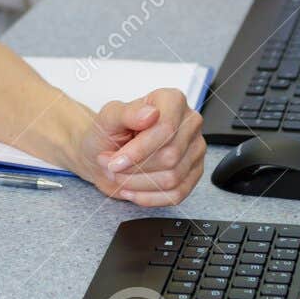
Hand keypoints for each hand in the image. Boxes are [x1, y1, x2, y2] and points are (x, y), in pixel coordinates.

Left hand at [75, 88, 205, 205]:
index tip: (116, 161)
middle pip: (170, 156)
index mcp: (172, 101)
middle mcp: (189, 123)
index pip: (166, 129)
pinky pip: (176, 195)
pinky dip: (148, 198)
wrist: (105, 153)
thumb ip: (127, 113)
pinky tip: (132, 190)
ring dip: (138, 184)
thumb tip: (150, 113)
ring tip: (120, 176)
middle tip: (113, 166)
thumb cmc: (108, 132)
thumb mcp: (108, 118)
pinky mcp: (193, 174)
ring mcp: (195, 149)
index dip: (139, 150)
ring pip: (172, 178)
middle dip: (135, 168)